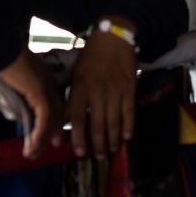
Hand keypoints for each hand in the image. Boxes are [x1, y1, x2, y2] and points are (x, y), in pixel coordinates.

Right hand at [0, 48, 64, 158]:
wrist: (0, 49)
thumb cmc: (3, 62)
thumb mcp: (15, 83)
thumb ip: (21, 96)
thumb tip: (21, 111)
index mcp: (47, 81)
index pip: (55, 106)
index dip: (54, 124)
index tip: (52, 139)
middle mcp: (51, 85)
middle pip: (57, 114)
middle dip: (51, 135)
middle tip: (43, 151)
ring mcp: (47, 88)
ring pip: (52, 119)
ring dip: (43, 139)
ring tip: (32, 153)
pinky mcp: (40, 92)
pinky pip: (44, 117)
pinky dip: (39, 133)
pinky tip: (32, 144)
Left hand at [66, 18, 138, 158]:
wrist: (114, 39)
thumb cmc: (91, 58)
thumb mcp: (76, 76)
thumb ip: (72, 98)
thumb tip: (66, 122)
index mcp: (80, 88)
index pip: (78, 118)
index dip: (78, 137)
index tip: (79, 152)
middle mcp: (97, 92)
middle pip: (97, 123)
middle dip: (98, 143)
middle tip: (98, 157)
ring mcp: (115, 91)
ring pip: (114, 120)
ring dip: (113, 138)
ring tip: (112, 150)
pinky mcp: (130, 88)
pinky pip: (129, 111)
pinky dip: (129, 125)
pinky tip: (127, 136)